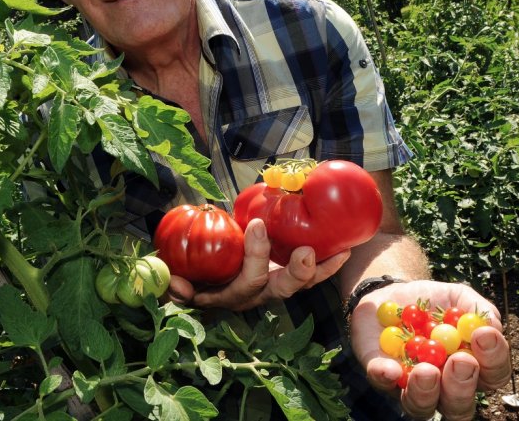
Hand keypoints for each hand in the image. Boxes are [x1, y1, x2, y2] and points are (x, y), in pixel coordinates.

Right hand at [166, 219, 349, 310]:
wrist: (195, 270)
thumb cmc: (186, 269)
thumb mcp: (175, 275)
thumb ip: (174, 280)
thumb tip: (177, 284)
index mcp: (228, 294)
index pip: (246, 282)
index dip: (254, 256)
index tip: (255, 224)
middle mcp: (253, 294)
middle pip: (280, 289)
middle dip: (296, 273)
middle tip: (307, 251)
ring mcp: (270, 285)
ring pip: (300, 284)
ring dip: (320, 270)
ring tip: (340, 251)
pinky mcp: (282, 273)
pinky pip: (309, 273)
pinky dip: (326, 263)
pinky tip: (345, 246)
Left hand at [350, 280, 511, 420]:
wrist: (393, 295)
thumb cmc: (433, 302)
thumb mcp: (458, 296)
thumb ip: (477, 308)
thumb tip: (491, 325)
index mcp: (471, 367)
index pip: (492, 374)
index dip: (494, 359)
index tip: (484, 335)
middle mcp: (444, 386)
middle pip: (460, 405)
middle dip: (462, 385)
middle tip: (460, 360)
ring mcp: (412, 387)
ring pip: (423, 407)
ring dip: (426, 391)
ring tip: (426, 370)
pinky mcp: (381, 376)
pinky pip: (382, 383)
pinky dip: (385, 376)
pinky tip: (388, 368)